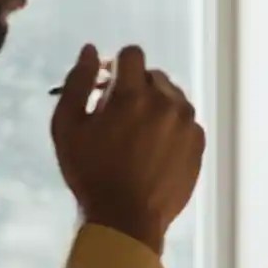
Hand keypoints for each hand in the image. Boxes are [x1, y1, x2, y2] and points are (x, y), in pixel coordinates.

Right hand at [52, 44, 204, 253]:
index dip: (116, 67)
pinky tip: (154, 149)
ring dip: (155, 104)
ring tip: (136, 134)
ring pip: (172, 97)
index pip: (132, 55)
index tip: (106, 87)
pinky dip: (170, 126)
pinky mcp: (199, 143)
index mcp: (134, 94)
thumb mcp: (67, 126)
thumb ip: (78, 82)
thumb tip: (91, 50)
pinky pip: (184, 121)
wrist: (127, 218)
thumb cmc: (90, 173)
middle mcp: (168, 102)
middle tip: (118, 114)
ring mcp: (188, 123)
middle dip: (135, 86)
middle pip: (153, 76)